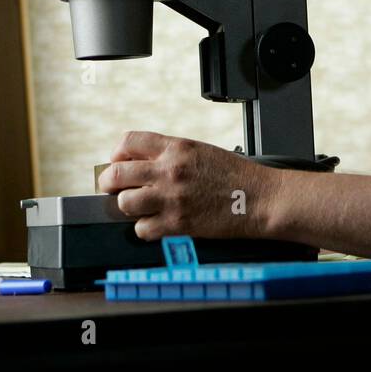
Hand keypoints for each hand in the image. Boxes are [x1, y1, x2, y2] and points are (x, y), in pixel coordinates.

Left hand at [97, 131, 275, 241]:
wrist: (261, 198)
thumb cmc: (236, 176)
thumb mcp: (201, 151)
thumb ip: (170, 155)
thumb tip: (140, 164)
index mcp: (176, 148)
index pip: (128, 142)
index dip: (117, 154)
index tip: (118, 162)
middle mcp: (169, 170)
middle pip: (117, 174)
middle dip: (109, 182)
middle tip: (112, 188)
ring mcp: (171, 198)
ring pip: (125, 203)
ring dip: (129, 206)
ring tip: (140, 207)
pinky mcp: (177, 224)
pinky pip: (142, 229)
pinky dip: (145, 229)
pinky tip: (156, 224)